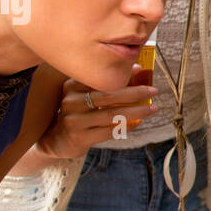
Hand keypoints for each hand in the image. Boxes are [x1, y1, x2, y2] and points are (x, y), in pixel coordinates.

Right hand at [34, 74, 157, 160]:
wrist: (57, 140)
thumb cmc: (79, 114)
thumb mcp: (85, 97)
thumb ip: (107, 86)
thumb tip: (138, 70)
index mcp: (71, 87)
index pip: (99, 78)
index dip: (121, 74)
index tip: (141, 69)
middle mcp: (71, 102)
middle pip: (108, 96)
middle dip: (135, 92)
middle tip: (153, 91)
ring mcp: (74, 121)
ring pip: (111, 114)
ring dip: (136, 111)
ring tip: (152, 108)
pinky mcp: (80, 138)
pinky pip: (109, 131)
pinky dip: (126, 126)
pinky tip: (138, 122)